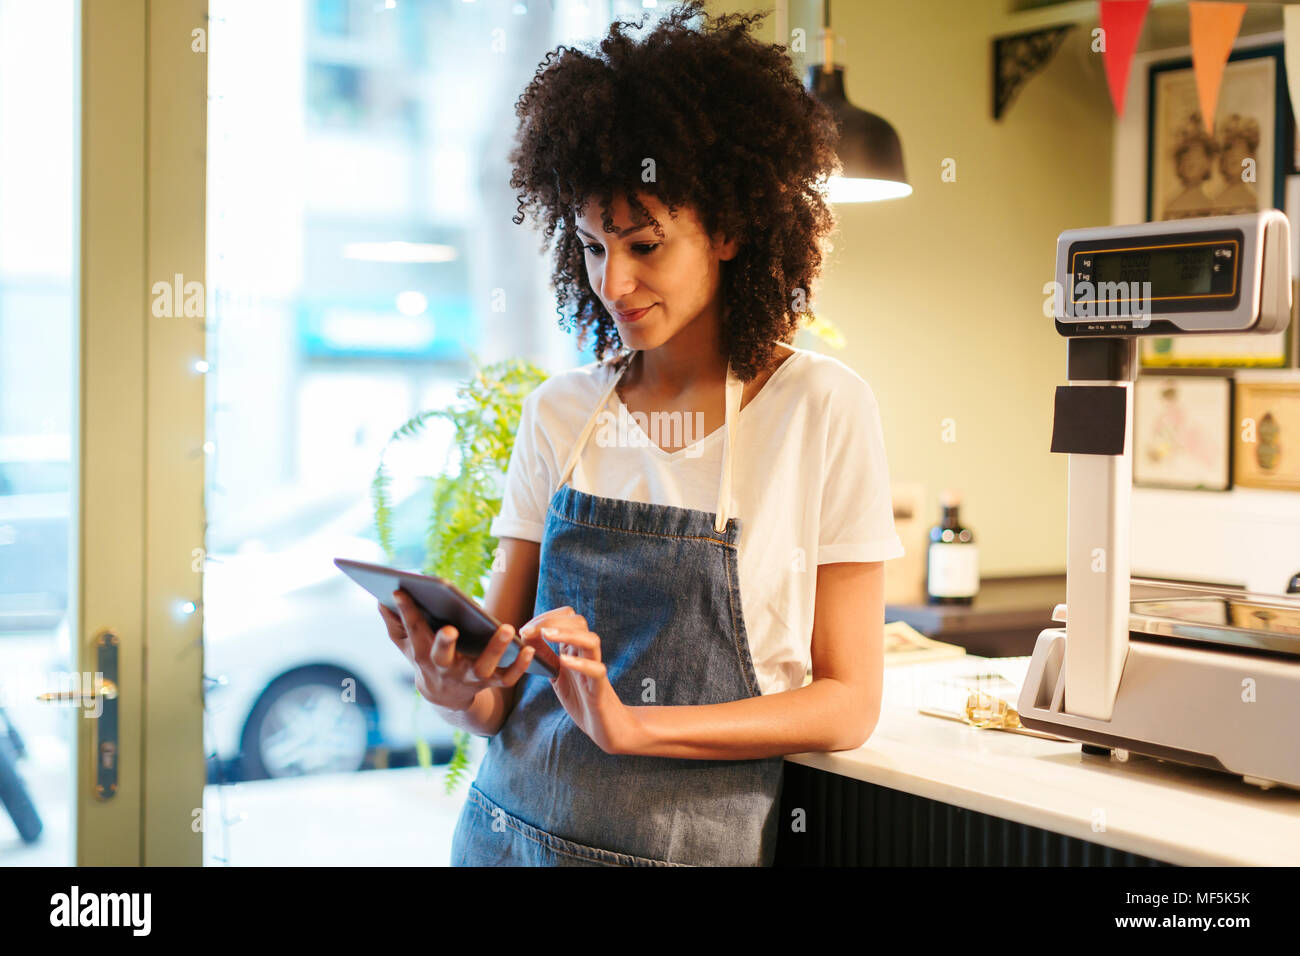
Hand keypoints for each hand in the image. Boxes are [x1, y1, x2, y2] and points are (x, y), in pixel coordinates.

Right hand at [379, 589, 534, 711]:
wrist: (443, 697)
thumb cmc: (424, 658)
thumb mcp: (406, 644)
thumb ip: (395, 623)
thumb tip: (382, 600)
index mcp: (423, 653)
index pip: (413, 630)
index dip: (406, 611)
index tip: (401, 590)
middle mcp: (445, 667)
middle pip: (443, 656)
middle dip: (444, 643)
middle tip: (449, 628)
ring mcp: (468, 676)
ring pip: (482, 667)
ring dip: (495, 649)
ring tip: (506, 628)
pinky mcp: (489, 683)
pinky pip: (506, 678)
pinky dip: (519, 666)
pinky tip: (530, 649)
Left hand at [527, 612, 645, 755]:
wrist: (605, 727)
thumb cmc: (580, 699)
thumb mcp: (556, 675)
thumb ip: (544, 656)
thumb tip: (525, 635)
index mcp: (575, 649)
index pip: (567, 618)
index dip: (546, 617)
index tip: (525, 628)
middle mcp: (586, 655)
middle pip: (579, 623)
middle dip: (553, 621)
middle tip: (530, 630)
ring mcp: (595, 670)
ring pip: (591, 641)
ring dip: (568, 634)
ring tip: (547, 635)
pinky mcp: (600, 689)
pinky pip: (597, 670)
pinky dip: (581, 664)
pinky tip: (564, 661)